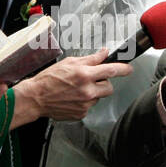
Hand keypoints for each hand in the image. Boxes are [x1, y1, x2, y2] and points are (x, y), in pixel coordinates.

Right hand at [11, 49, 132, 126]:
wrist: (36, 98)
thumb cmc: (49, 79)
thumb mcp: (69, 63)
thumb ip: (90, 59)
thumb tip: (103, 53)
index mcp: (84, 75)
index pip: (111, 70)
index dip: (124, 69)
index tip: (129, 69)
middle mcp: (87, 90)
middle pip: (109, 87)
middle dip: (104, 83)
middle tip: (91, 80)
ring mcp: (85, 104)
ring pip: (98, 97)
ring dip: (92, 93)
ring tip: (76, 90)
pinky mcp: (81, 113)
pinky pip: (89, 106)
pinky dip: (84, 102)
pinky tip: (72, 98)